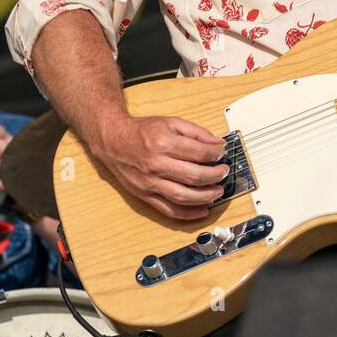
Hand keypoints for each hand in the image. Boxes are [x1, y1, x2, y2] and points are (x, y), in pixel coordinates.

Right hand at [92, 114, 226, 220]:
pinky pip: (169, 209)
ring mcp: (150, 182)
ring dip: (206, 197)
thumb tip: (216, 143)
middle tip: (223, 172)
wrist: (113, 140)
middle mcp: (156, 164)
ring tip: (218, 192)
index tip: (221, 154)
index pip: (198, 153)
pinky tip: (202, 210)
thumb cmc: (141, 131)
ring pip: (183, 196)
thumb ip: (195, 132)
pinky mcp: (145, 195)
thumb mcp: (170, 122)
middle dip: (215, 176)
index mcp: (163, 143)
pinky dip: (188, 214)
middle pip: (194, 176)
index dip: (215, 155)